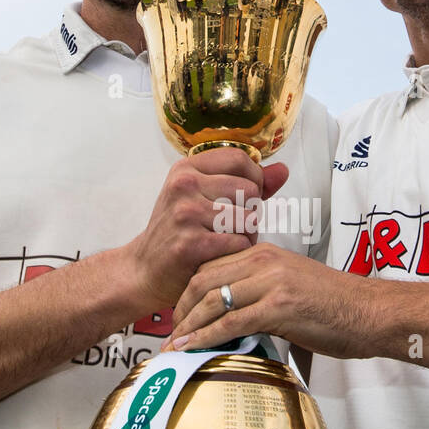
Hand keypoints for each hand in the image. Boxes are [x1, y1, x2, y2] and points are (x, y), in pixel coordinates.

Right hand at [124, 149, 288, 308]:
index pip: (240, 159)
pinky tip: (222, 255)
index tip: (245, 197)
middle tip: (234, 227)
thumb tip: (283, 170)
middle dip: (251, 212)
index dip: (254, 178)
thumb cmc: (179, 232)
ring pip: (249, 218)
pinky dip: (238, 252)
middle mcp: (184, 185)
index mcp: (187, 168)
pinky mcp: (191, 243)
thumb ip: (245, 183)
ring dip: (247, 235)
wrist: (144, 270)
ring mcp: (186, 214)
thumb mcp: (203, 197)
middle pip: (250, 190)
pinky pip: (240, 243)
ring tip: (228, 242)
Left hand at [164, 243, 363, 356]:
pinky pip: (230, 322)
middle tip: (170, 333)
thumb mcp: (294, 289)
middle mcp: (265, 262)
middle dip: (180, 308)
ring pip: (212, 300)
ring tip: (173, 346)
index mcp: (267, 254)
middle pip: (203, 280)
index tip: (178, 313)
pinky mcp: (278, 307)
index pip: (212, 265)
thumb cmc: (339, 308)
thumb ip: (265, 295)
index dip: (188, 290)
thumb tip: (241, 320)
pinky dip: (205, 337)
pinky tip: (191, 349)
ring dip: (187, 326)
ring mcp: (271, 283)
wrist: (372, 313)